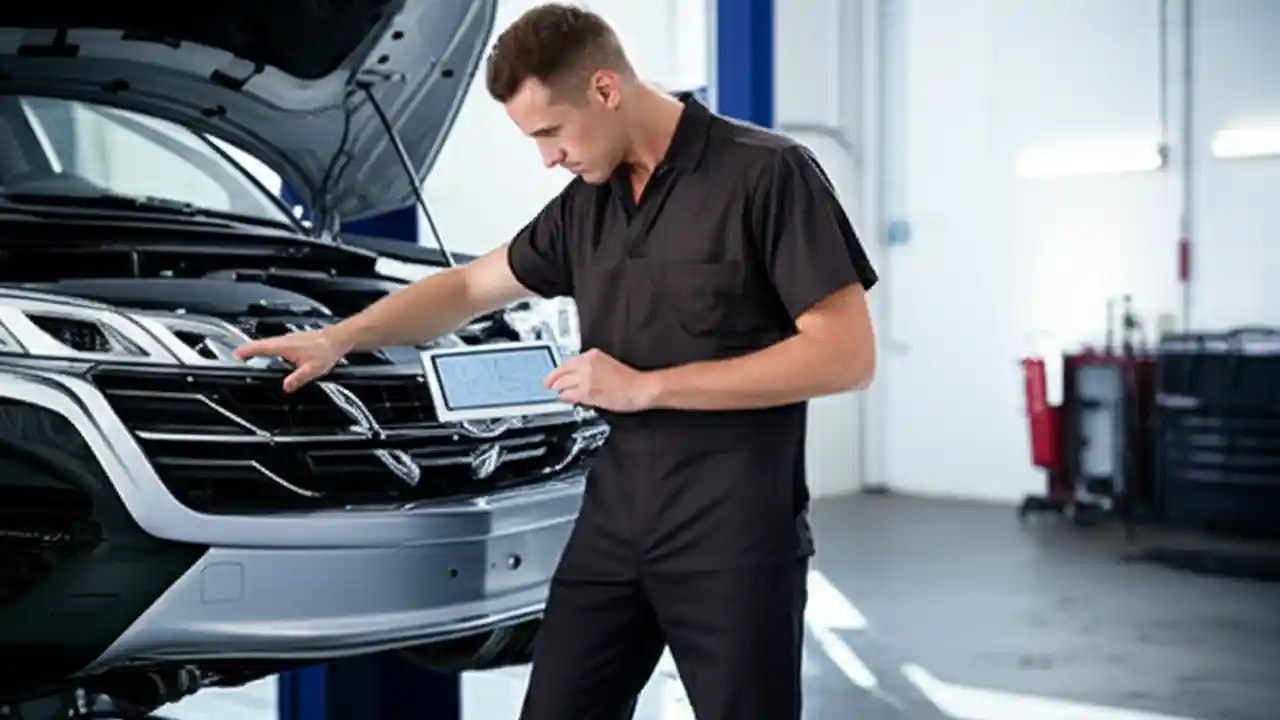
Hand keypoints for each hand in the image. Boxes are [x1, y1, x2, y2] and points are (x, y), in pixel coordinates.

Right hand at [233, 328, 349, 392]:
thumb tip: (286, 386)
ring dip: (259, 350)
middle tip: (239, 357)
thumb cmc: (326, 351)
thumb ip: (298, 378)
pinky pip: (277, 345)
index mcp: (285, 346)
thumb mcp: (312, 369)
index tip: (235, 354)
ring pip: (270, 345)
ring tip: (250, 358)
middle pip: (262, 345)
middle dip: (249, 350)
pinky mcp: (294, 340)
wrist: (337, 339)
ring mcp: (289, 339)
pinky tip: (273, 359)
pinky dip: (270, 350)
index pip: (260, 347)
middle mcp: (285, 340)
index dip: (247, 350)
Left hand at [544, 349, 658, 412]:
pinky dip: (564, 398)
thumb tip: (577, 377)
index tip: (553, 375)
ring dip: (558, 390)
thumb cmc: (629, 379)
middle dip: (553, 380)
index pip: (567, 362)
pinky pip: (568, 396)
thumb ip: (590, 367)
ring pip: (561, 384)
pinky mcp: (587, 393)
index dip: (558, 371)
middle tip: (548, 386)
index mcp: (592, 355)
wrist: (640, 388)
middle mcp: (586, 365)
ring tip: (558, 394)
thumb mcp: (607, 364)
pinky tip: (565, 399)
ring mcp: (585, 379)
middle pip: (560, 372)